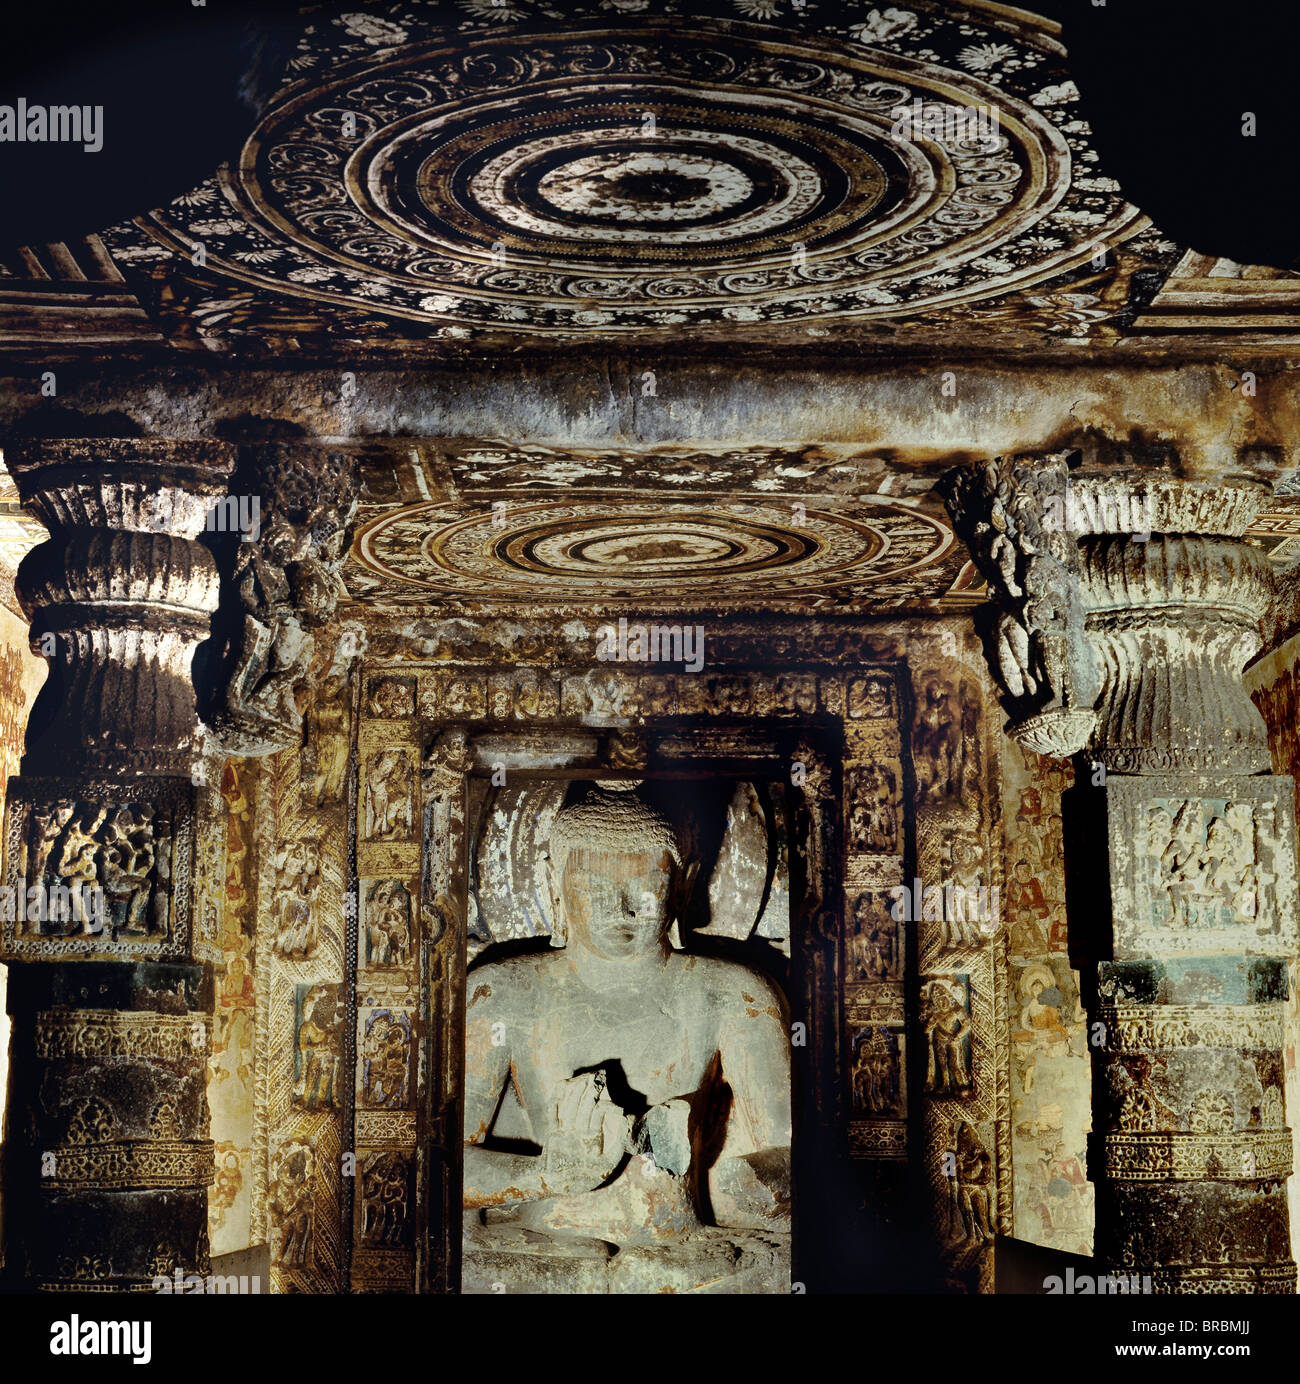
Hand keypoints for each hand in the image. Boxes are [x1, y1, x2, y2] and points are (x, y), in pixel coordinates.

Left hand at [547, 1070, 629, 1189]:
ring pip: (568, 1107)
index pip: (597, 1115)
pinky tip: (562, 1085)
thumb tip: (626, 1121)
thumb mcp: (609, 1164)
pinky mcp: (551, 1132)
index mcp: (590, 1142)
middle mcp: (575, 1135)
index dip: (604, 1104)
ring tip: (583, 1078)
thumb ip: (619, 1143)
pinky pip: (552, 1112)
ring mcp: (561, 1132)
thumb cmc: (588, 1174)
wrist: (558, 1184)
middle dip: (590, 1090)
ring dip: (575, 1090)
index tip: (614, 1101)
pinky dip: (556, 1097)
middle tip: (597, 1076)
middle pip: (582, 1107)